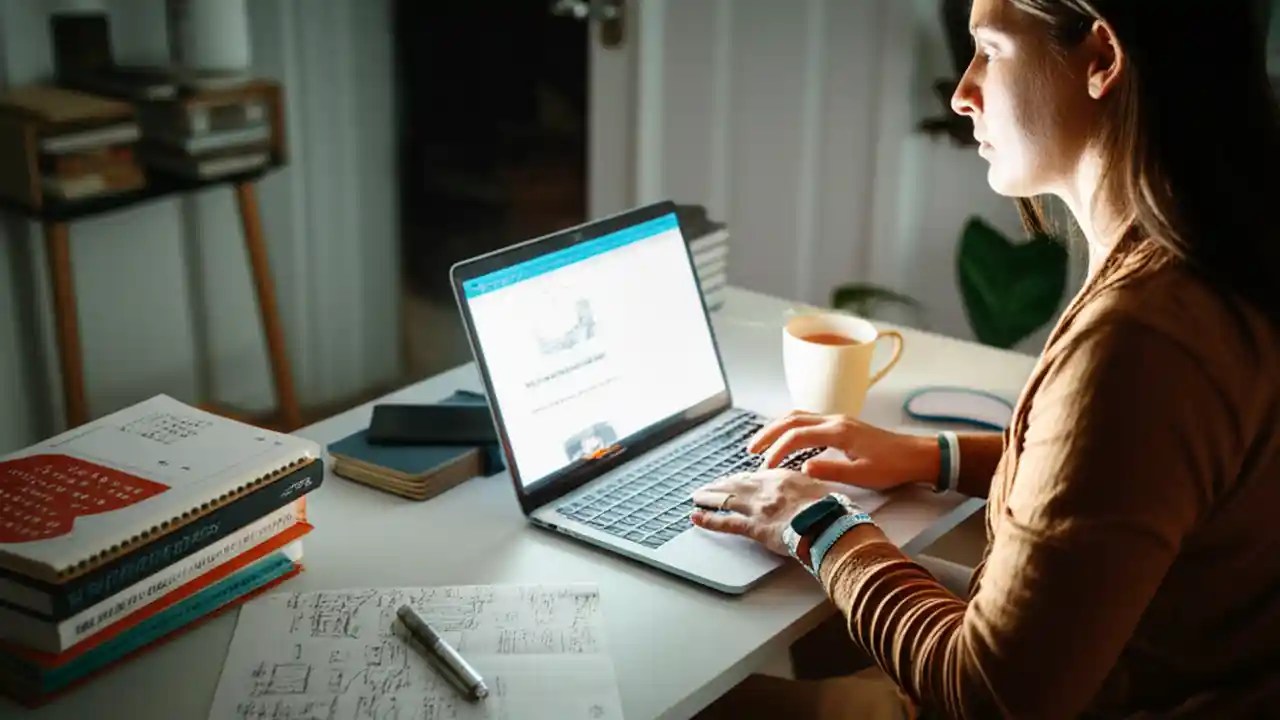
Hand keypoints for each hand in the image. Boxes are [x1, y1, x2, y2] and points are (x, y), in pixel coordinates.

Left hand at [690, 469, 852, 555]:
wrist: (827, 524)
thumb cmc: (830, 510)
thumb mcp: (823, 489)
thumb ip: (813, 485)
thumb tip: (814, 488)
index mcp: (783, 477)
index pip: (757, 476)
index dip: (743, 478)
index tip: (737, 479)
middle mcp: (766, 489)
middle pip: (738, 484)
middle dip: (722, 485)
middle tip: (710, 486)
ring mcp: (757, 508)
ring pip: (727, 499)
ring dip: (710, 497)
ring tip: (698, 496)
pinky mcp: (753, 527)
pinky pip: (726, 522)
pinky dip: (708, 519)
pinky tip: (696, 517)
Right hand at [749, 411, 939, 491]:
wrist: (916, 455)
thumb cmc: (892, 467)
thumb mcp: (863, 474)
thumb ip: (831, 470)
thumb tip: (802, 469)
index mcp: (838, 431)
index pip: (797, 435)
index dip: (777, 451)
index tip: (766, 468)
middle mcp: (834, 420)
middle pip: (792, 419)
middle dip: (768, 433)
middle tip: (751, 451)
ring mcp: (837, 420)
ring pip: (799, 416)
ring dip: (777, 427)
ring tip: (762, 443)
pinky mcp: (841, 425)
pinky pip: (808, 419)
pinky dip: (790, 427)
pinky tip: (786, 439)